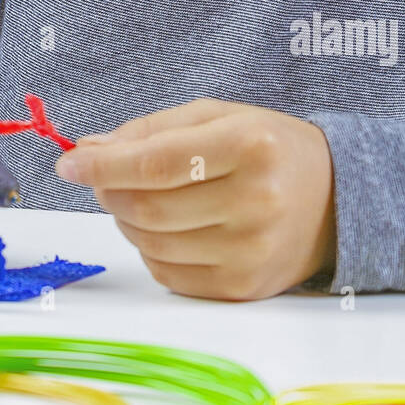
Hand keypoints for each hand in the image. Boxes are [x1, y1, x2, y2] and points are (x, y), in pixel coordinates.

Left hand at [54, 98, 335, 300]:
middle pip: (148, 208)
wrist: (336, 201)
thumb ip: (151, 130)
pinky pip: (168, 274)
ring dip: (128, 220)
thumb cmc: (268, 148)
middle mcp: (257, 202)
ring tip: (141, 198)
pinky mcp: (244, 288)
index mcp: (251, 146)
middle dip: (110, 191)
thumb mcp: (218, 116)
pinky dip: (151, 249)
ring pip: (151, 244)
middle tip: (104, 177)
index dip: (103, 165)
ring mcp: (251, 251)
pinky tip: (168, 227)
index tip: (68, 162)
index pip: (156, 163)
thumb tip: (89, 150)